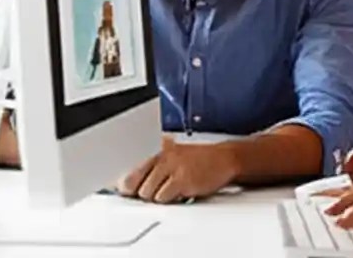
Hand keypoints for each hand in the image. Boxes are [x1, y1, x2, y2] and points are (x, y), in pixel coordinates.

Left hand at [116, 137, 235, 202]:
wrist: (226, 158)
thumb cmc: (202, 160)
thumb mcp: (176, 158)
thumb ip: (153, 170)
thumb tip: (127, 186)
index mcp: (160, 151)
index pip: (133, 171)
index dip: (127, 186)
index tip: (126, 192)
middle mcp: (164, 157)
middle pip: (138, 186)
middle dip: (147, 194)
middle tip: (162, 191)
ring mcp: (173, 168)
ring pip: (149, 194)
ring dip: (159, 198)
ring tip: (174, 190)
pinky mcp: (182, 180)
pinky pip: (164, 198)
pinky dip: (171, 200)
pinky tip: (182, 192)